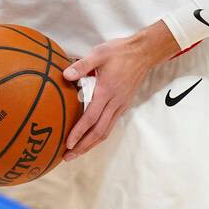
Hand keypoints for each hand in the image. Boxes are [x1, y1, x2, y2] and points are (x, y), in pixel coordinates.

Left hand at [61, 22, 177, 160]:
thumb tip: (65, 75)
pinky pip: (110, 125)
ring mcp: (120, 105)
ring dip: (90, 144)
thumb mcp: (99, 53)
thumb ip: (82, 65)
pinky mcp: (123, 105)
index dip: (78, 132)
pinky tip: (90, 138)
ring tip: (76, 152)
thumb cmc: (120, 51)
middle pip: (98, 131)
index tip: (67, 144)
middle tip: (67, 157)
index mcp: (107, 91)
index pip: (91, 117)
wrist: (144, 53)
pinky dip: (99, 135)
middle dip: (82, 146)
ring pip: (105, 131)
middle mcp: (115, 102)